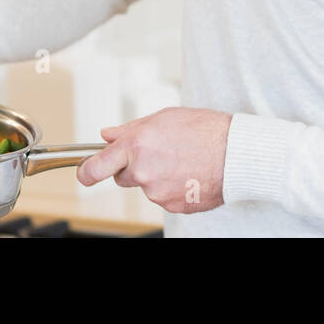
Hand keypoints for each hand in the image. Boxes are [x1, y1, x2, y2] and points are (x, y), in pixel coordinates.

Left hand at [76, 107, 230, 213]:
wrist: (237, 154)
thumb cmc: (206, 130)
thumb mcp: (165, 117)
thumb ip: (130, 128)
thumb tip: (108, 135)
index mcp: (137, 145)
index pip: (95, 167)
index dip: (86, 171)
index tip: (86, 171)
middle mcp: (143, 171)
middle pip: (122, 177)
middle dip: (134, 167)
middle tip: (159, 154)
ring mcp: (157, 192)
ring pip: (146, 186)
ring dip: (157, 176)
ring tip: (182, 160)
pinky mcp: (172, 206)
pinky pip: (163, 197)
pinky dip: (172, 187)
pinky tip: (189, 173)